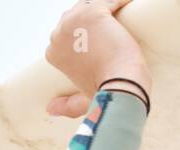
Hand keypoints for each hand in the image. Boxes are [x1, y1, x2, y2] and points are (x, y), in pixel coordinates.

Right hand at [44, 0, 151, 117]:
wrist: (121, 88)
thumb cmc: (105, 95)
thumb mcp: (81, 101)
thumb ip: (66, 105)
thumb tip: (50, 109)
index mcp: (53, 52)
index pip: (68, 32)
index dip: (84, 33)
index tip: (101, 40)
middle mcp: (58, 33)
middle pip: (77, 15)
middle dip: (93, 18)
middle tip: (112, 30)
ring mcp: (74, 21)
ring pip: (91, 4)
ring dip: (106, 7)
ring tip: (120, 16)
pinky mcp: (94, 13)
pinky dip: (120, 1)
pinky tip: (130, 3)